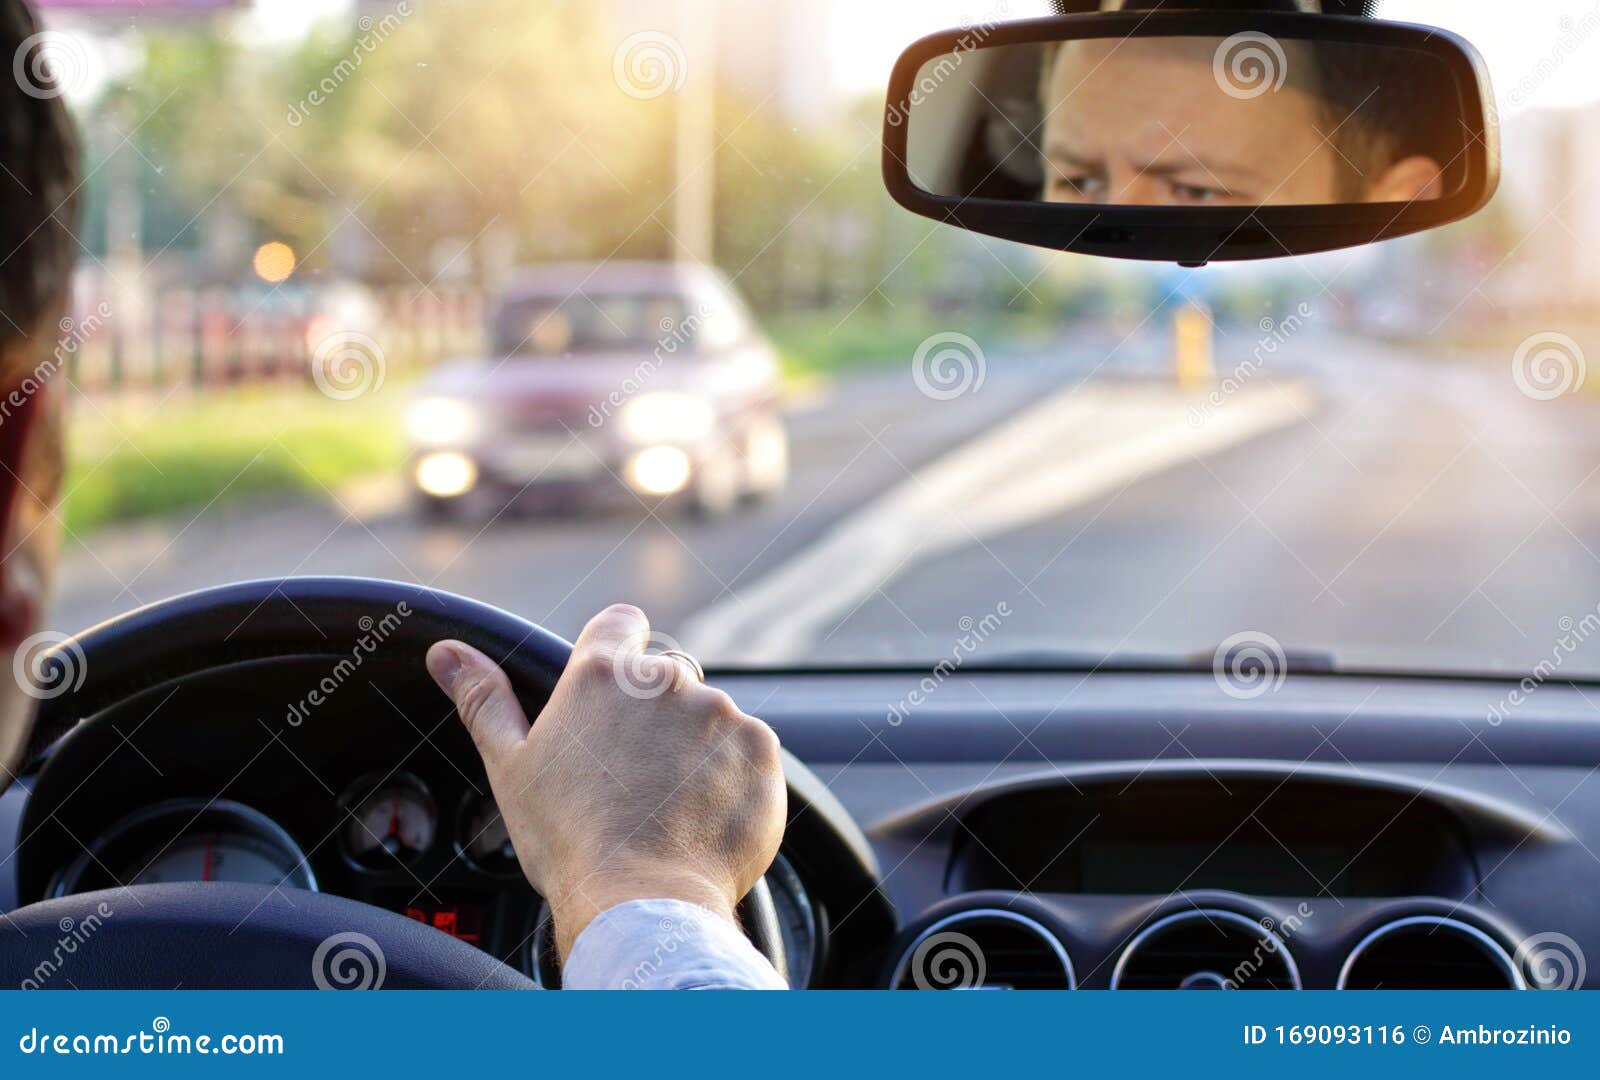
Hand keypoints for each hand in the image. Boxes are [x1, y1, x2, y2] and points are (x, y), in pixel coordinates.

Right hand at [425, 604, 784, 958]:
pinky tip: (703, 814)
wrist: (641, 904)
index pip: (620, 624)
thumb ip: (484, 699)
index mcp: (601, 674)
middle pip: (667, 678)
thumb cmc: (568, 840)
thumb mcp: (512, 766)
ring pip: (710, 716)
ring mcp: (719, 712)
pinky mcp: (759, 748)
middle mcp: (665, 680)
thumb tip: (446, 652)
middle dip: (656, 715)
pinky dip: (733, 776)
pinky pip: (750, 750)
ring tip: (669, 804)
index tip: (614, 696)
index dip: (619, 655)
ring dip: (697, 746)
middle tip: (634, 776)